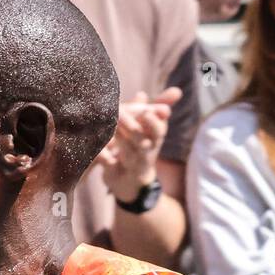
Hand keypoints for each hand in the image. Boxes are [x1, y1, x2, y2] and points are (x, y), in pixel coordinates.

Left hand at [94, 88, 180, 204]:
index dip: (155, 122)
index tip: (148, 111)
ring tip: (110, 124)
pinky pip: (110, 166)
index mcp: (154, 140)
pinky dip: (104, 157)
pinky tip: (97, 148)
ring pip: (128, 153)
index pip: (160, 131)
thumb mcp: (150, 129)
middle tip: (121, 112)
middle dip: (133, 128)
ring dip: (120, 139)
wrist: (130, 183)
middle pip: (144, 141)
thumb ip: (158, 109)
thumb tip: (176, 91)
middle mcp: (146, 153)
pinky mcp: (116, 174)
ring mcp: (132, 165)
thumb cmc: (140, 148)